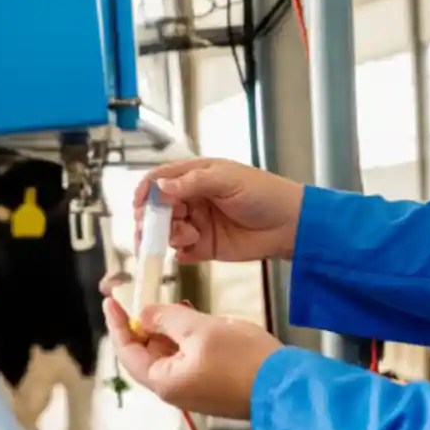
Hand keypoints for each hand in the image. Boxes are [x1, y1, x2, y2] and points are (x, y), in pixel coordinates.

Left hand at [103, 298, 282, 419]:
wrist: (287, 388)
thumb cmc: (244, 360)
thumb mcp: (200, 329)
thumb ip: (167, 318)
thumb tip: (145, 314)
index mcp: (165, 381)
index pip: (128, 352)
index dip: (118, 324)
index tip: (111, 301)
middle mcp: (175, 390)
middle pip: (147, 355)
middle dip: (144, 325)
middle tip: (143, 297)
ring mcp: (195, 390)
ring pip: (170, 355)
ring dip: (168, 329)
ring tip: (173, 304)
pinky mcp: (213, 387)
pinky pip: (189, 360)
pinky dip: (187, 339)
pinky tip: (196, 320)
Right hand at [133, 158, 304, 262]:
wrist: (290, 224)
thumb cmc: (264, 193)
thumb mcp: (228, 179)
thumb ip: (193, 182)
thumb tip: (162, 187)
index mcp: (196, 177)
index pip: (160, 180)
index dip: (146, 191)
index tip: (140, 204)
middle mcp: (192, 200)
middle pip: (158, 209)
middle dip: (151, 218)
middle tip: (152, 227)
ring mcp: (197, 224)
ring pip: (167, 231)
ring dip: (167, 235)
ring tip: (186, 235)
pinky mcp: (204, 247)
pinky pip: (181, 252)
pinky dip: (179, 252)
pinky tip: (190, 249)